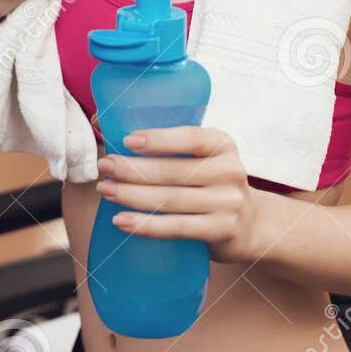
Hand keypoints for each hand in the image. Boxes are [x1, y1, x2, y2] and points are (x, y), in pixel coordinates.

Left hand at [96, 126, 261, 264]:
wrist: (250, 224)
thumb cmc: (208, 182)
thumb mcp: (199, 158)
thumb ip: (163, 144)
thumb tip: (100, 121)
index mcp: (222, 144)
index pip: (191, 138)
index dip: (159, 139)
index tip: (127, 140)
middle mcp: (230, 171)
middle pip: (174, 171)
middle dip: (133, 169)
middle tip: (105, 167)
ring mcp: (228, 203)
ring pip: (171, 199)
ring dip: (132, 196)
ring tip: (106, 191)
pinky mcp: (222, 230)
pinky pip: (177, 227)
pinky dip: (146, 225)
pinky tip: (121, 221)